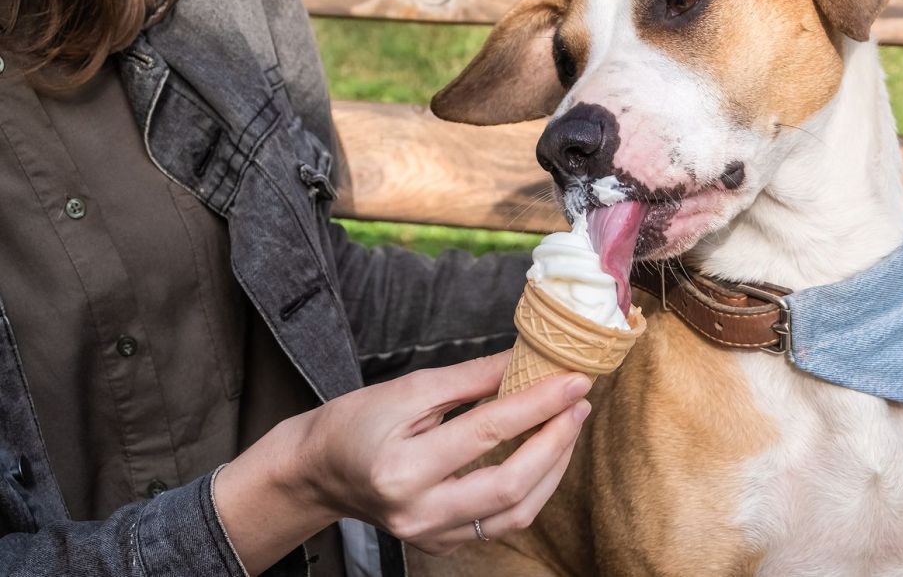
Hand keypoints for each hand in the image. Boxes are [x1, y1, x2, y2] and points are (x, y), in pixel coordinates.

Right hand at [215, 351, 591, 571]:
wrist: (320, 471)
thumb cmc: (357, 423)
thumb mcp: (409, 389)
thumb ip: (471, 379)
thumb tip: (527, 361)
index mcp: (401, 468)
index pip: (488, 432)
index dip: (538, 403)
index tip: (573, 378)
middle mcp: (418, 512)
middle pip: (511, 485)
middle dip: (556, 441)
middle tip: (579, 403)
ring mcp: (431, 536)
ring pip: (516, 513)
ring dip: (553, 467)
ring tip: (568, 425)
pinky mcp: (443, 545)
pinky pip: (502, 522)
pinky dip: (532, 487)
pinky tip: (544, 454)